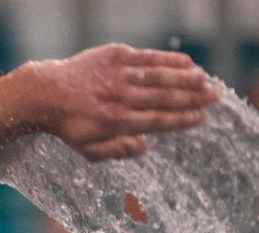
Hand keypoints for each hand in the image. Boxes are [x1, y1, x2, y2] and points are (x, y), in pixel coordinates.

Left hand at [29, 43, 219, 160]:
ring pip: (157, 76)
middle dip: (192, 98)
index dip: (181, 120)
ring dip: (185, 78)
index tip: (200, 118)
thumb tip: (142, 148)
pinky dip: (167, 59)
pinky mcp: (113, 56)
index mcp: (114, 122)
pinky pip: (145, 57)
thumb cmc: (69, 125)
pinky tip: (186, 62)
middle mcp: (118, 98)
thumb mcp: (87, 148)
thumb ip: (115, 150)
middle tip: (215, 98)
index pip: (156, 120)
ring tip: (205, 81)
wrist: (44, 94)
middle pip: (163, 97)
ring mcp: (116, 75)